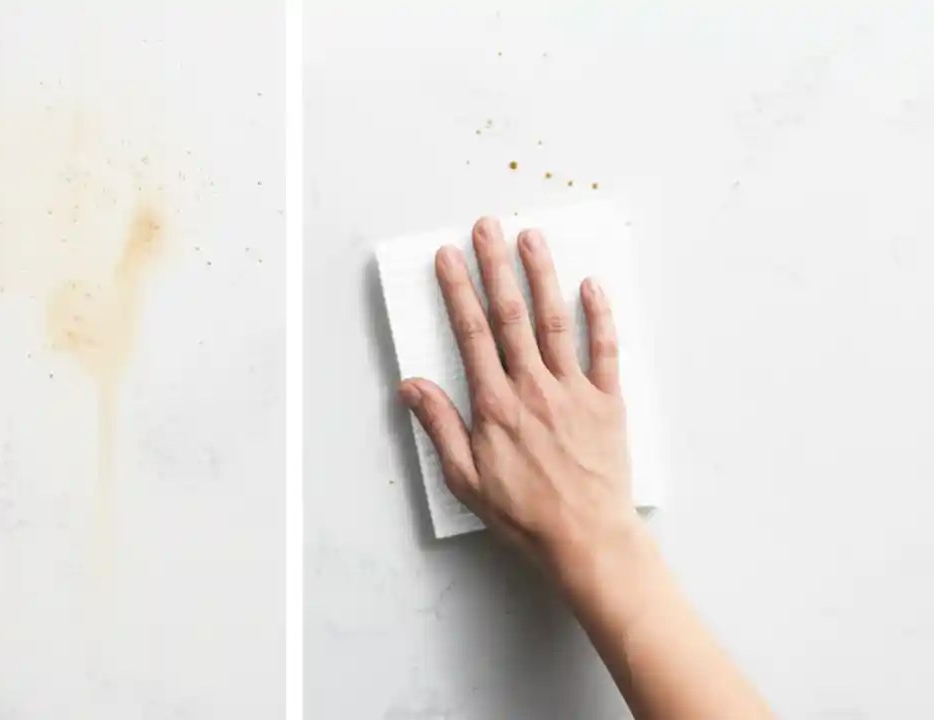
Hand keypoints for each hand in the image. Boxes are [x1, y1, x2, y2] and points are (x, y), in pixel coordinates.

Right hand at [398, 217, 642, 586]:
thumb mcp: (465, 479)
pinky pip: (606, 350)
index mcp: (494, 405)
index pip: (470, 334)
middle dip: (495, 266)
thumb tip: (412, 386)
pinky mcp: (608, 403)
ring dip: (542, 275)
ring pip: (554, 321)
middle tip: (486, 227)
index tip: (447, 258)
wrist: (586, 540)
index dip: (457, 291)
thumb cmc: (523, 515)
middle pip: (510, 315)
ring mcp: (573, 392)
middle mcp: (532, 388)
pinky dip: (599, 315)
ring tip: (531, 238)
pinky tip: (592, 285)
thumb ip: (439, 426)